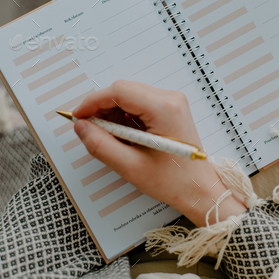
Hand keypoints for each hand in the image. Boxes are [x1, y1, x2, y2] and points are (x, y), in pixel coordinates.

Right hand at [72, 80, 246, 226]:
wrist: (199, 189)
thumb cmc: (173, 181)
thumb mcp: (130, 166)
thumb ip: (101, 144)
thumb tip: (81, 126)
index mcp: (164, 109)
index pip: (119, 91)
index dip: (93, 102)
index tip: (78, 117)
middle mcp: (171, 99)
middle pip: (124, 90)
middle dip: (102, 107)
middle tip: (90, 129)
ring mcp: (173, 102)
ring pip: (131, 95)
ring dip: (114, 112)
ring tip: (110, 137)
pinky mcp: (171, 109)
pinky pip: (140, 103)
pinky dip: (126, 115)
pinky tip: (125, 135)